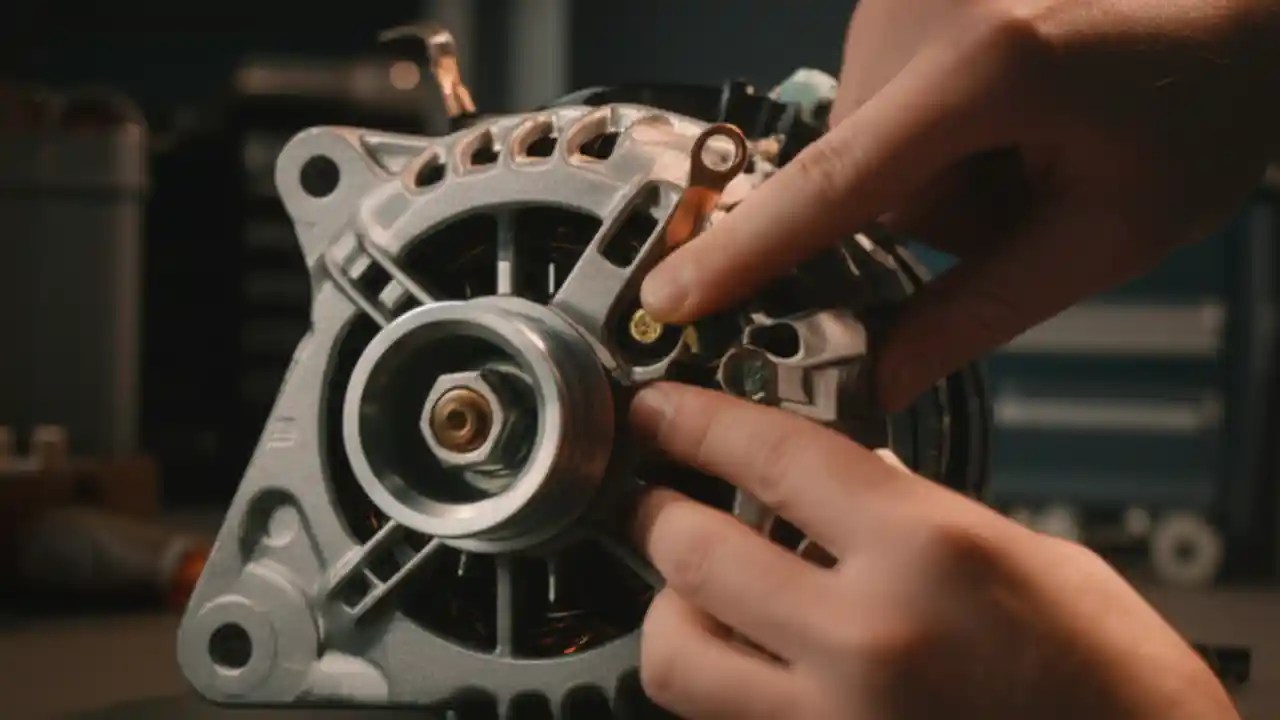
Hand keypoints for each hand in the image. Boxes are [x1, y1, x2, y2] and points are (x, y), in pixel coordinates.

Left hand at [630, 382, 1236, 719]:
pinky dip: (716, 682)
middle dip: (658, 513)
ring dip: (671, 611)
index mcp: (928, 553)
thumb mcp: (1021, 558)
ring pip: (675, 655)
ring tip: (698, 595)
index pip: (772, 455)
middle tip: (658, 500)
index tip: (659, 412)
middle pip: (690, 551)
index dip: (695, 421)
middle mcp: (868, 638)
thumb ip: (912, 516)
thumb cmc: (1108, 680)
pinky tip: (750, 660)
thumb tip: (833, 488)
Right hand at [640, 0, 1279, 410]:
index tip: (674, 299)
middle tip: (1029, 197)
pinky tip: (1009, 111)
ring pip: (868, 149)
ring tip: (1033, 143)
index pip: (831, 187)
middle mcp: (923, 18)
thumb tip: (877, 379)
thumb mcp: (1108, 231)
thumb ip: (977, 313)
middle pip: (856, 184)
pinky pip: (882, 104)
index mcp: (985, 71)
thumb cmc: (1204, 94)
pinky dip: (933, 132)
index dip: (744, 255)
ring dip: (933, 175)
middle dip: (927, 220)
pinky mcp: (903, 0)